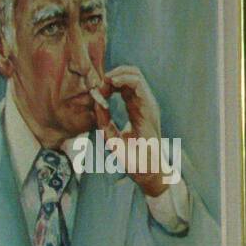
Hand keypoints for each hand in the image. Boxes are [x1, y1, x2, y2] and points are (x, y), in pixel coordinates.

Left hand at [89, 65, 167, 197]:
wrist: (148, 172)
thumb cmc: (133, 159)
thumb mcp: (111, 137)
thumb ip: (104, 120)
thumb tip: (97, 101)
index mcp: (136, 110)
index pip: (125, 86)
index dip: (108, 84)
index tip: (97, 92)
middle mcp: (144, 105)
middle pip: (131, 75)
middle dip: (114, 74)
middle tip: (101, 84)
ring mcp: (148, 105)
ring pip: (136, 74)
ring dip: (118, 73)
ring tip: (106, 81)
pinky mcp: (149, 108)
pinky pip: (139, 84)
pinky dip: (124, 78)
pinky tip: (112, 82)